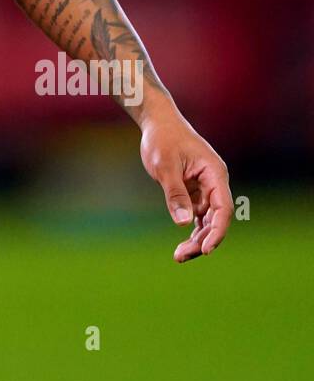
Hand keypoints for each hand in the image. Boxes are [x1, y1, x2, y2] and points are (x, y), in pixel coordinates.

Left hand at [139, 113, 232, 261]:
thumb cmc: (162, 140)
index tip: (206, 250)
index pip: (223, 208)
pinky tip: (182, 247)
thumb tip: (183, 223)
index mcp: (215, 174)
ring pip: (207, 221)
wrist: (158, 123)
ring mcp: (206, 189)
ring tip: (179, 256)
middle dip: (203, 240)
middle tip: (180, 256)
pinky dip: (191, 230)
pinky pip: (197, 216)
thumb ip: (175, 193)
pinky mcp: (195, 192)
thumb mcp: (165, 166)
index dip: (217, 231)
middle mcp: (214, 183)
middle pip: (216, 219)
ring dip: (197, 239)